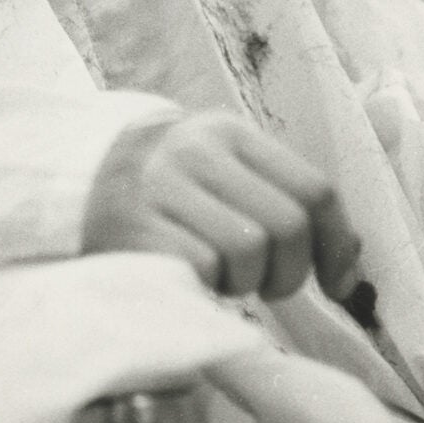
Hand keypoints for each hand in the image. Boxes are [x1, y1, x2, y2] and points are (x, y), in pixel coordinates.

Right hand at [82, 111, 360, 301]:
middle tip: (264, 286)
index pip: (313, 188)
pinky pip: (204, 270)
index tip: (334, 282)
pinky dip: (208, 290)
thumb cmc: (166, 190)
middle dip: (288, 272)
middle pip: (287, 225)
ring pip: (249, 251)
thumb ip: (281, 198)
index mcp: (227, 133)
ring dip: (244, 284)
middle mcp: (196, 151)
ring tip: (219, 279)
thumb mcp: (221, 171)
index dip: (337, 243)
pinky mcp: (136, 230)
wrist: (72, 184)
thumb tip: (351, 259)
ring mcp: (162, 188)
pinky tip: (190, 281)